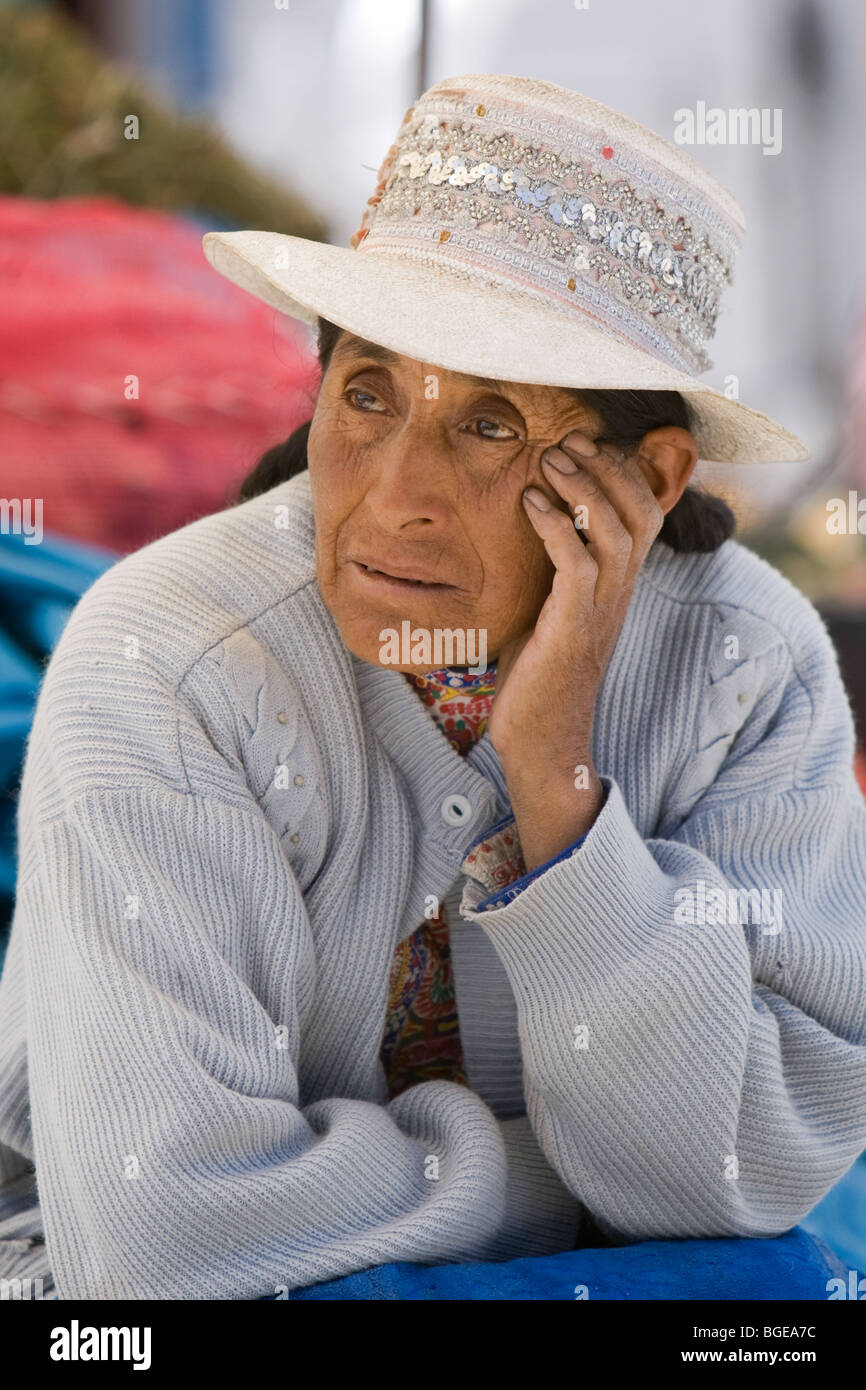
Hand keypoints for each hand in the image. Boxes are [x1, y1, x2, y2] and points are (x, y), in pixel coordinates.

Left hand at [488, 427, 663, 856]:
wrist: (542, 740)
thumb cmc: (540, 675)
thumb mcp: (551, 611)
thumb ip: (554, 572)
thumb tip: (530, 529)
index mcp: (619, 586)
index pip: (646, 513)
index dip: (623, 471)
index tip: (584, 444)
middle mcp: (620, 593)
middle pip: (641, 510)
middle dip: (607, 466)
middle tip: (568, 440)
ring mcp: (600, 610)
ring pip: (616, 530)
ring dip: (584, 487)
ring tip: (550, 459)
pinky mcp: (572, 627)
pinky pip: (578, 562)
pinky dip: (557, 523)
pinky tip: (529, 501)